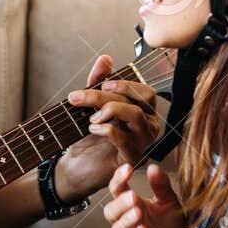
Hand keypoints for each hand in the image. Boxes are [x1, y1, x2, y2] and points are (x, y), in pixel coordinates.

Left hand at [56, 54, 162, 201]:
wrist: (77, 167)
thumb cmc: (88, 138)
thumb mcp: (91, 106)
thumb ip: (98, 83)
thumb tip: (105, 59)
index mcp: (144, 113)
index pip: (145, 92)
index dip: (124, 84)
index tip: (100, 86)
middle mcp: (149, 127)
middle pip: (137, 101)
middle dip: (105, 95)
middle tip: (79, 98)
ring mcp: (144, 144)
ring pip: (135, 115)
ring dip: (108, 110)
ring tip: (90, 117)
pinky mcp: (133, 159)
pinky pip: (125, 137)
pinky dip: (106, 129)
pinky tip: (92, 129)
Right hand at [102, 162, 186, 227]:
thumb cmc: (169, 223)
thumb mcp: (169, 200)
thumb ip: (161, 185)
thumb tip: (153, 167)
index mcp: (131, 204)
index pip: (116, 190)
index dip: (118, 179)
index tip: (128, 168)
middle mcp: (126, 221)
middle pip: (111, 212)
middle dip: (120, 204)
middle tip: (133, 197)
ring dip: (126, 221)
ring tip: (138, 212)